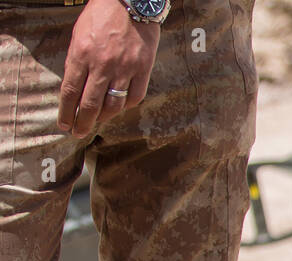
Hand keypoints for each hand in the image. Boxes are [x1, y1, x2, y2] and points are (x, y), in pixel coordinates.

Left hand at [59, 0, 159, 135]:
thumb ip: (77, 62)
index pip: (70, 91)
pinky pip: (134, 96)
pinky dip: (125, 105)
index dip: (67, 112)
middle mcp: (102, 65)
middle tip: (78, 133)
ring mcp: (124, 68)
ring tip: (98, 123)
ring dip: (104, 118)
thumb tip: (75, 89)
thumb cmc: (101, 16)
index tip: (64, 124)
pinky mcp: (143, 69)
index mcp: (81, 54)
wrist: (130, 3)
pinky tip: (119, 107)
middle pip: (91, 104)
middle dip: (83, 122)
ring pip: (113, 105)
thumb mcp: (79, 35)